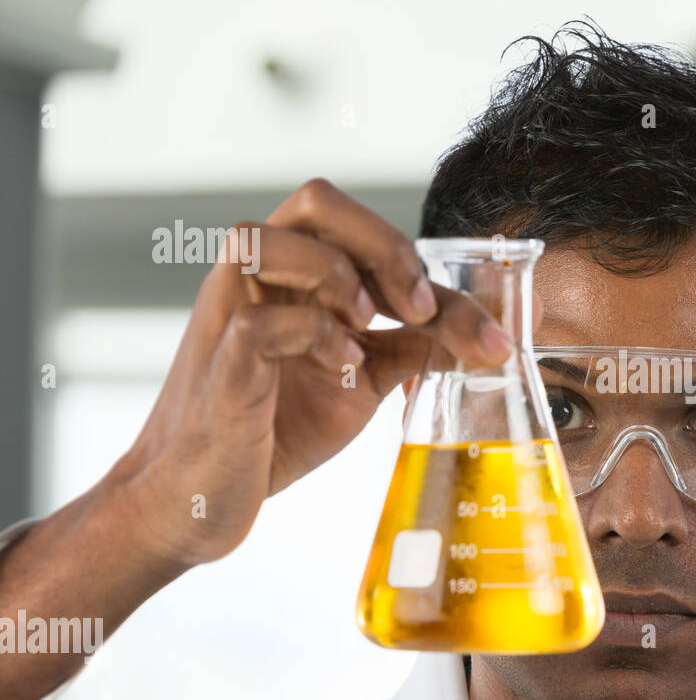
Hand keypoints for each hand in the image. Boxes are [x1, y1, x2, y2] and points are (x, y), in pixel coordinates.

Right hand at [106, 178, 530, 568]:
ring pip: (264, 238)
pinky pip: (260, 323)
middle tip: (417, 308)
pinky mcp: (219, 364)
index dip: (412, 257)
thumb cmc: (275, 431)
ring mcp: (227, 315)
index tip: (453, 319)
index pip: (353, 222)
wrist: (203, 498)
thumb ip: (415, 348)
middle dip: (385, 245)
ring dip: (337, 276)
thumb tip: (488, 336)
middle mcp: (254, 280)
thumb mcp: (363, 381)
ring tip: (368, 329)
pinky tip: (342, 370)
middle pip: (315, 200)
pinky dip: (316, 338)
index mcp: (290, 273)